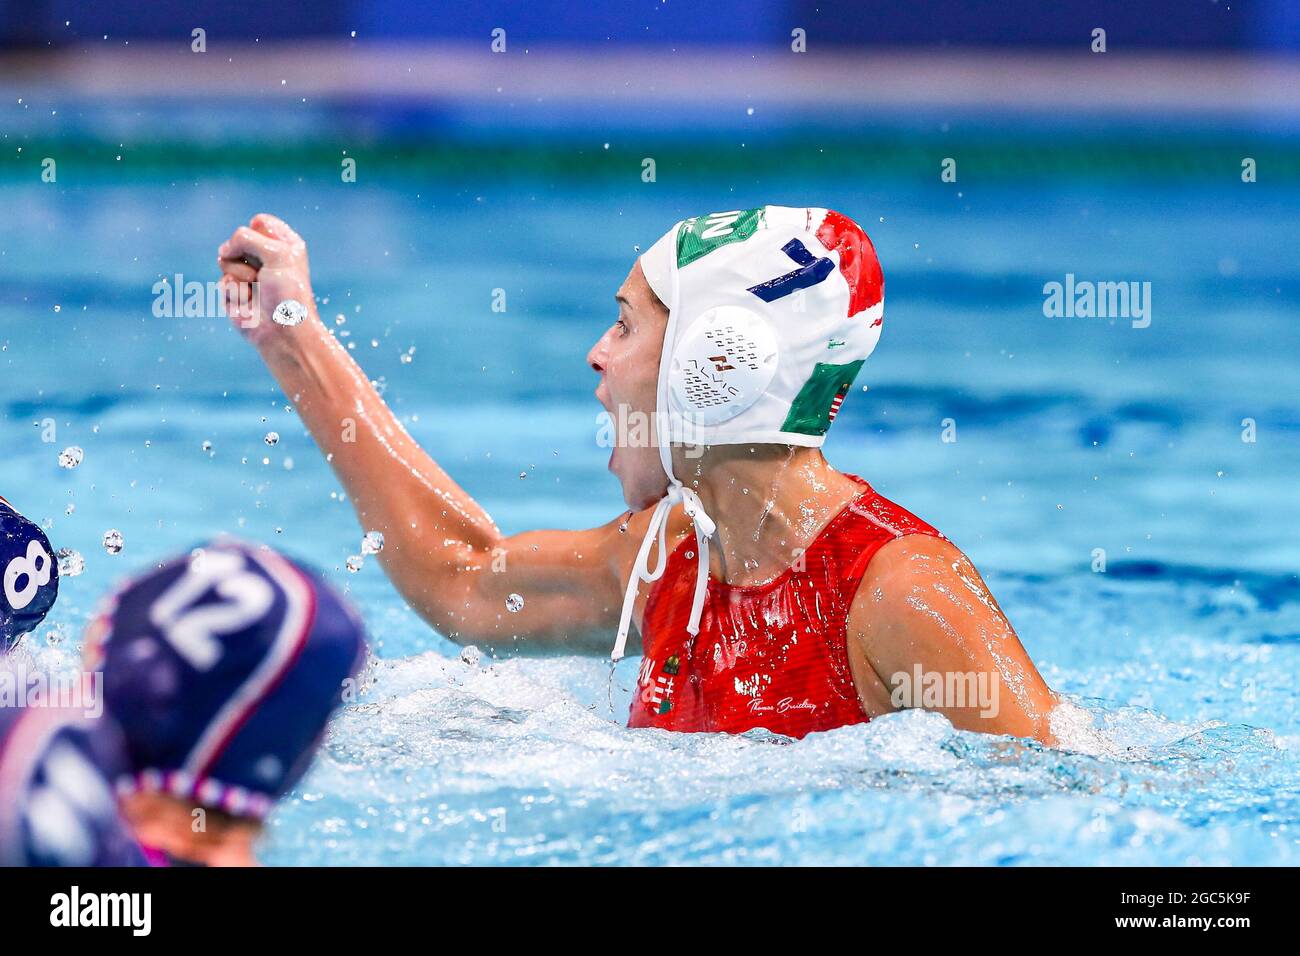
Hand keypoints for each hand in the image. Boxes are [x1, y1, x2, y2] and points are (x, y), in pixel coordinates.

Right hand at [217, 214, 316, 349]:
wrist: (282, 332)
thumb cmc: (288, 294)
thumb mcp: (277, 254)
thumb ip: (246, 238)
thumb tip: (223, 250)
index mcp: (284, 245)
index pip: (259, 222)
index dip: (259, 235)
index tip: (274, 253)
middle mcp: (266, 257)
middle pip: (237, 238)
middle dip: (247, 256)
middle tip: (265, 275)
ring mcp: (248, 273)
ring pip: (225, 258)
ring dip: (241, 275)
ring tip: (258, 290)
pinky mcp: (234, 291)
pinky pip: (223, 281)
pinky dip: (236, 292)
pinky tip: (250, 304)